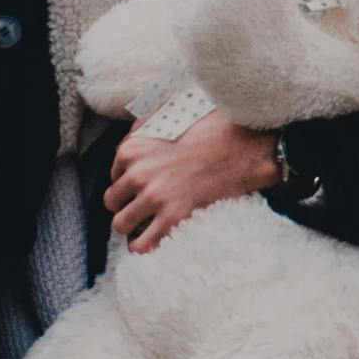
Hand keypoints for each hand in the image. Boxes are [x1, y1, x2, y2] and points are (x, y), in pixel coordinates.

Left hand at [105, 110, 277, 252]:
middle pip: (113, 201)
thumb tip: (131, 132)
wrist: (245, 145)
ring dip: (133, 226)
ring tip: (148, 225)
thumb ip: (144, 123)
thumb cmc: (212, 126)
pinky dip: (142, 247)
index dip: (129, 183)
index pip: (114, 176)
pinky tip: (152, 242)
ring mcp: (154, 197)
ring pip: (122, 224)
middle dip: (128, 204)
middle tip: (146, 207)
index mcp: (132, 148)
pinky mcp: (174, 217)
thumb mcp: (170, 112)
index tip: (146, 185)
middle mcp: (137, 173)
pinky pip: (141, 245)